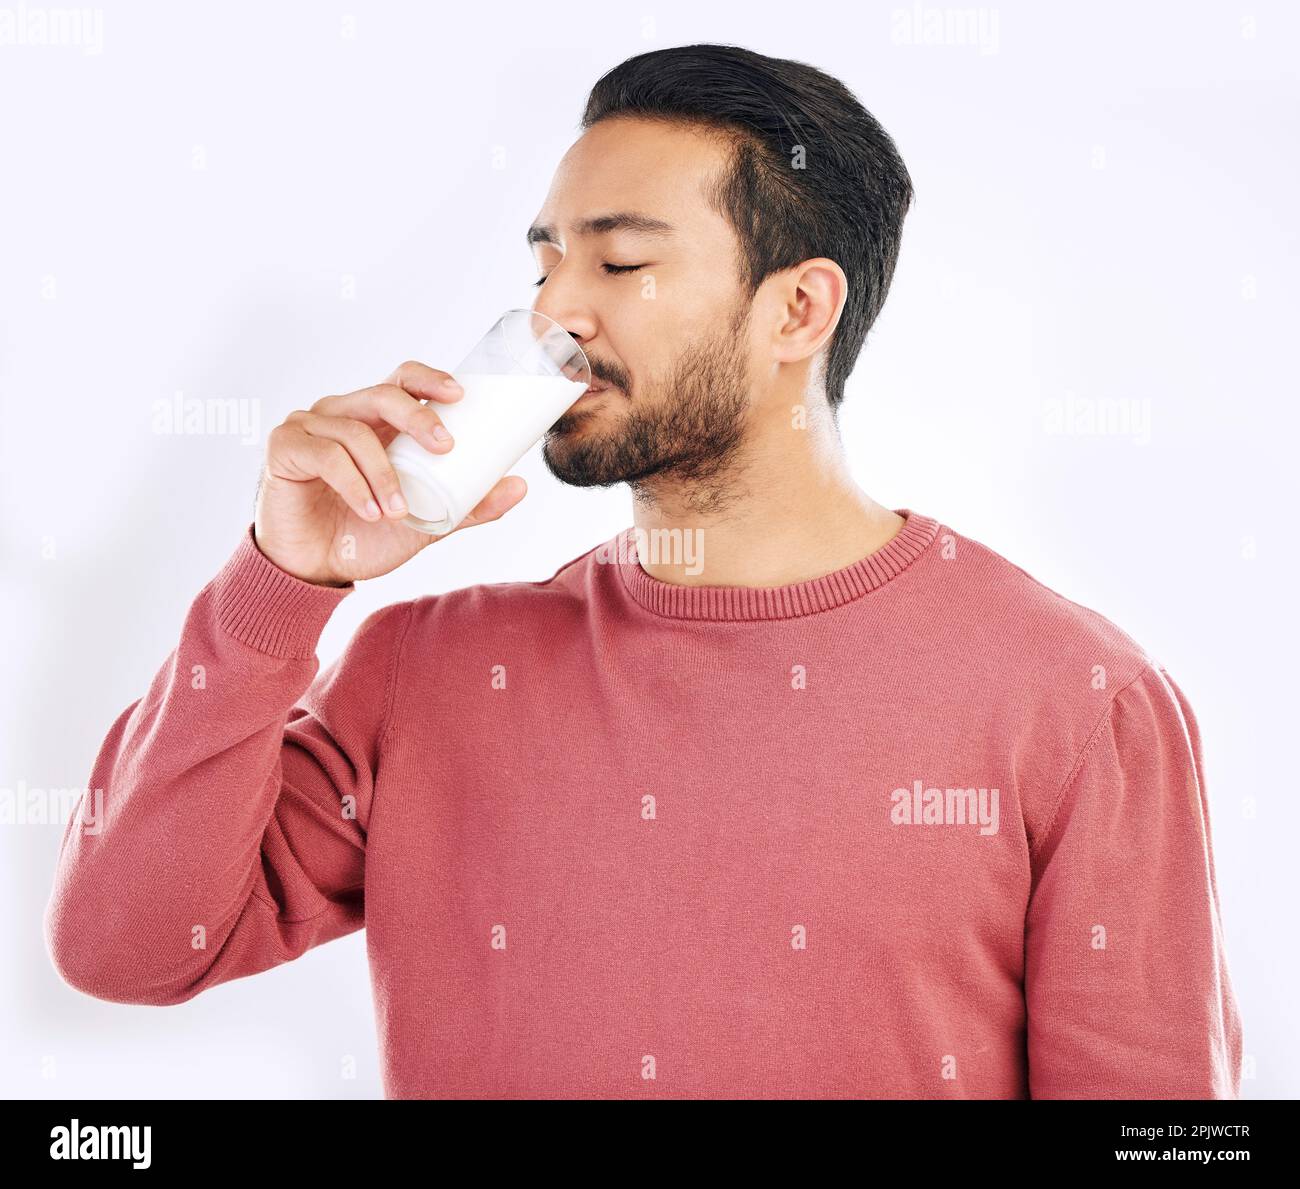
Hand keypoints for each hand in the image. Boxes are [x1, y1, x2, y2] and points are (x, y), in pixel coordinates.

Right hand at [253, 360, 526, 584]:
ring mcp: (309, 427)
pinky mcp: (284, 448)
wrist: (314, 571)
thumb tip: (520, 486)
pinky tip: (370, 510)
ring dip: (385, 473)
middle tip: (446, 447)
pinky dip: (354, 484)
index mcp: (376, 422)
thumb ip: (468, 506)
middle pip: (382, 393)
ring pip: (355, 431)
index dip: (429, 378)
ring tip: (398, 510)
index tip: (460, 395)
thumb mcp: (425, 523)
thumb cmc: (364, 536)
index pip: (402, 380)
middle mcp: (342, 414)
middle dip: (418, 416)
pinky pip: (325, 455)